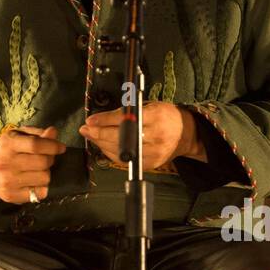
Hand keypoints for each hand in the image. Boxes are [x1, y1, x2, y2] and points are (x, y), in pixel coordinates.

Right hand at [0, 126, 64, 203]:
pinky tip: (34, 181)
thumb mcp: (20, 135)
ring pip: (44, 178)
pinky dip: (42, 187)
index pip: (35, 145)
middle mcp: (5, 164)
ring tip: (38, 170)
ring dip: (46, 173)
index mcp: (7, 144)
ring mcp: (7, 182)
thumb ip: (38, 134)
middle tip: (46, 158)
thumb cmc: (9, 149)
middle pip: (43, 163)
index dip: (52, 146)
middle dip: (50, 159)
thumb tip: (53, 132)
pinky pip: (40, 193)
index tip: (61, 147)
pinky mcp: (11, 196)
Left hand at [78, 102, 203, 170]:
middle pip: (120, 138)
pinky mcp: (149, 164)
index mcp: (156, 117)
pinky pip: (124, 160)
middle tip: (86, 129)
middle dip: (98, 133)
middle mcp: (155, 137)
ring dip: (101, 143)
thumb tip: (101, 117)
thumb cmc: (165, 116)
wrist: (184, 134)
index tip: (91, 120)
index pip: (125, 119)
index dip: (105, 120)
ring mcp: (153, 153)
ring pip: (119, 151)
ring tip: (91, 135)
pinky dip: (110, 153)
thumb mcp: (149, 106)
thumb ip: (128, 111)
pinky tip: (103, 145)